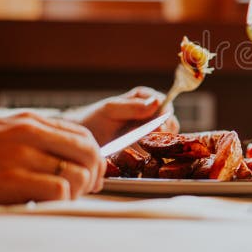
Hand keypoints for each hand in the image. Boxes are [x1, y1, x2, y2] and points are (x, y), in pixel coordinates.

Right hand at [0, 112, 104, 203]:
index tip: (93, 172)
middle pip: (88, 152)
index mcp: (31, 121)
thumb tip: (75, 156)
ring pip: (78, 173)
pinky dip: (61, 200)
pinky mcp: (11, 180)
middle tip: (88, 189)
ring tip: (64, 198)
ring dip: (78, 191)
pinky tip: (48, 203)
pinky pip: (59, 190)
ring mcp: (21, 156)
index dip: (95, 156)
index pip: (83, 134)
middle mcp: (30, 133)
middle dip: (94, 174)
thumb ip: (40, 138)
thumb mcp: (8, 134)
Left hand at [63, 87, 179, 145]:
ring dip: (161, 142)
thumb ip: (133, 107)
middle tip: (152, 139)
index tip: (159, 126)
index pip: (165, 103)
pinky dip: (156, 151)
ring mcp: (149, 129)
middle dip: (165, 130)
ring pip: (167, 135)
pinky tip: (145, 154)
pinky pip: (159, 148)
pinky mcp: (146, 145)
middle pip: (170, 120)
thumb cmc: (93, 120)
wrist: (81, 139)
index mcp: (143, 97)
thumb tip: (157, 102)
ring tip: (145, 147)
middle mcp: (150, 112)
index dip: (165, 115)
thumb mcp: (111, 110)